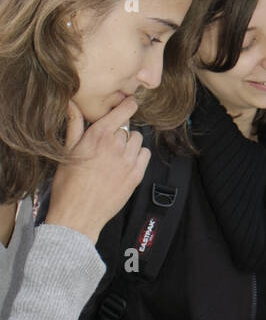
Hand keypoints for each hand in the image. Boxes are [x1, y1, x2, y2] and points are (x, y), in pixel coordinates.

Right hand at [46, 98, 149, 244]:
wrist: (78, 215)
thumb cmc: (68, 185)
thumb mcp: (67, 151)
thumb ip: (74, 125)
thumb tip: (73, 104)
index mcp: (98, 136)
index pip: (125, 109)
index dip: (127, 105)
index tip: (127, 104)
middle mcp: (116, 145)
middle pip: (128, 126)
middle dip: (119, 131)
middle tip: (107, 142)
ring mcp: (128, 161)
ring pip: (137, 140)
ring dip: (129, 143)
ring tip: (115, 154)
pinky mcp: (136, 176)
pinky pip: (145, 155)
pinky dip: (137, 156)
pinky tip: (124, 163)